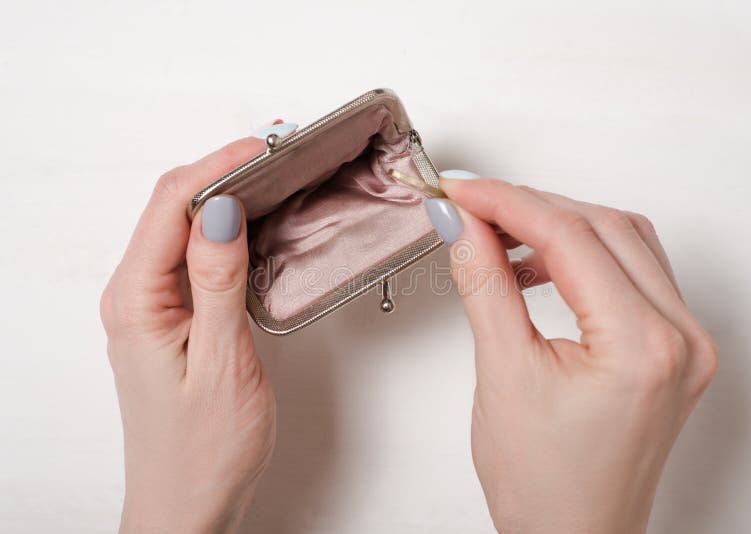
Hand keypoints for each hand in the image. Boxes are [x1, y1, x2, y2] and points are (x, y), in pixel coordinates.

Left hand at [100, 137, 274, 532]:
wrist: (189, 504)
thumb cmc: (202, 450)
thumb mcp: (220, 362)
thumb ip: (217, 282)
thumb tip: (220, 212)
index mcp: (136, 301)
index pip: (170, 207)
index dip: (216, 167)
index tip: (263, 147)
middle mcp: (136, 296)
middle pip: (172, 208)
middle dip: (221, 171)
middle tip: (276, 152)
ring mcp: (153, 306)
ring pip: (185, 228)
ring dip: (226, 197)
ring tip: (273, 176)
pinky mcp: (175, 317)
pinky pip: (196, 257)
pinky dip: (227, 231)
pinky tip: (256, 224)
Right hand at [427, 175, 717, 532]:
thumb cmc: (544, 486)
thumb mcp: (502, 373)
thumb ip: (483, 283)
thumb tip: (462, 224)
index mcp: (643, 346)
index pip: (571, 237)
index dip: (507, 202)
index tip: (461, 192)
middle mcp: (681, 338)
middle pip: (604, 227)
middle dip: (532, 206)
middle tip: (472, 204)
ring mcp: (685, 342)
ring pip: (624, 241)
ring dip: (560, 225)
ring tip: (500, 232)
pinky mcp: (672, 348)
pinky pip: (632, 273)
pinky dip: (584, 255)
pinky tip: (540, 266)